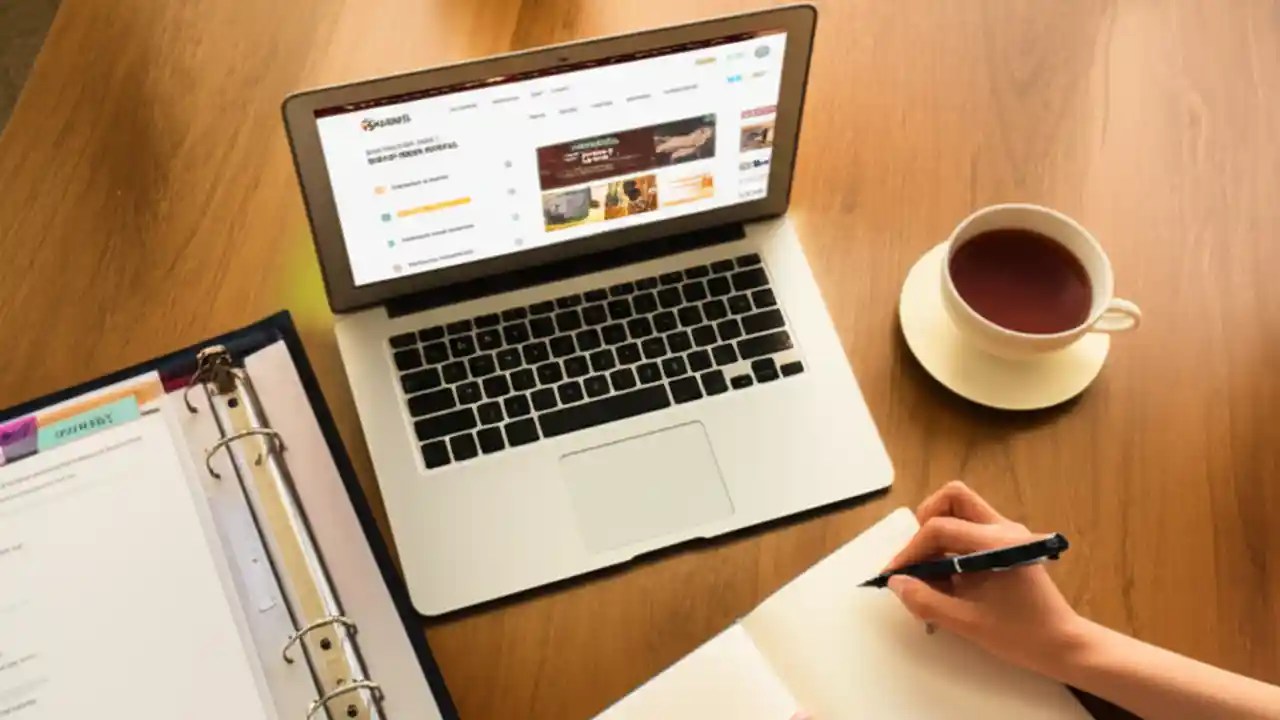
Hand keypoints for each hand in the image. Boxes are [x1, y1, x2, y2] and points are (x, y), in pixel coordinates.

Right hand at [884, 481, 1087, 675]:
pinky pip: (970, 527)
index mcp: (997, 544)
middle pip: (953, 497)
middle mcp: (1003, 528)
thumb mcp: (967, 623)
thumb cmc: (1021, 635)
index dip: (910, 550)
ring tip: (931, 572)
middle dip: (925, 522)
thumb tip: (896, 582)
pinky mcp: (1008, 543)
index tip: (895, 575)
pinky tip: (949, 578)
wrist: (1062, 644)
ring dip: (937, 532)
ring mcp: (1008, 533)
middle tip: (917, 558)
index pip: (939, 528)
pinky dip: (951, 544)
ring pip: (961, 509)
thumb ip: (926, 601)